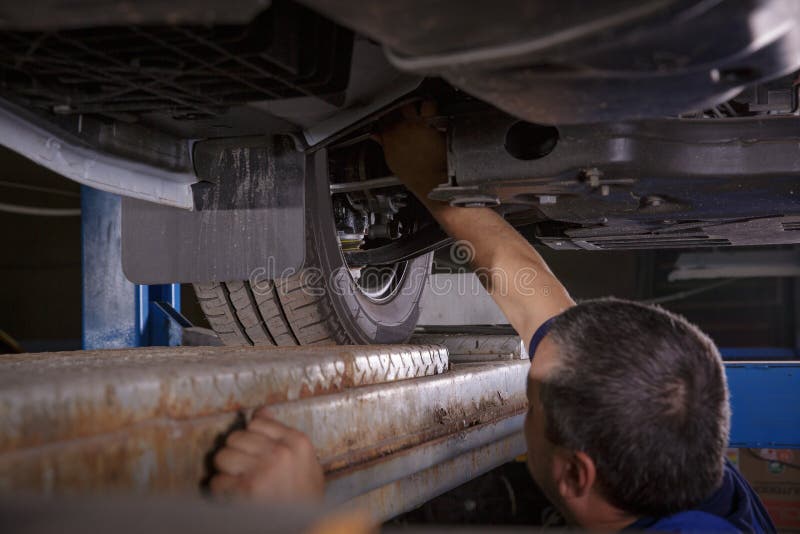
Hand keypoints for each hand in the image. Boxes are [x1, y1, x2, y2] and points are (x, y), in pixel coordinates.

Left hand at [210, 408, 324, 501]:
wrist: (307, 527)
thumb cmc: (306, 497)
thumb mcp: (306, 463)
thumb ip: (284, 436)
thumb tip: (261, 411)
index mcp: (297, 442)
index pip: (258, 422)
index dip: (251, 437)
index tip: (254, 450)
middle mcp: (280, 451)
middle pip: (236, 437)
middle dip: (236, 452)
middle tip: (243, 468)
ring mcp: (263, 469)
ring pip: (223, 456)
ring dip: (226, 470)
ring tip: (237, 481)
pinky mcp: (246, 489)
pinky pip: (218, 481)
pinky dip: (221, 490)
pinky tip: (234, 495)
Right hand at [375, 101, 446, 196]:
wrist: (430, 179)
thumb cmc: (413, 174)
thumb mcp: (391, 160)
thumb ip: (383, 143)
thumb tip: (376, 136)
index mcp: (388, 137)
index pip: (381, 119)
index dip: (385, 115)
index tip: (388, 115)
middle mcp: (400, 128)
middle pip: (393, 109)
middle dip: (397, 108)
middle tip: (402, 110)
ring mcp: (414, 124)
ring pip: (408, 104)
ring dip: (411, 104)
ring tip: (416, 108)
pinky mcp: (429, 123)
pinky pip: (428, 105)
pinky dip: (429, 104)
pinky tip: (430, 108)